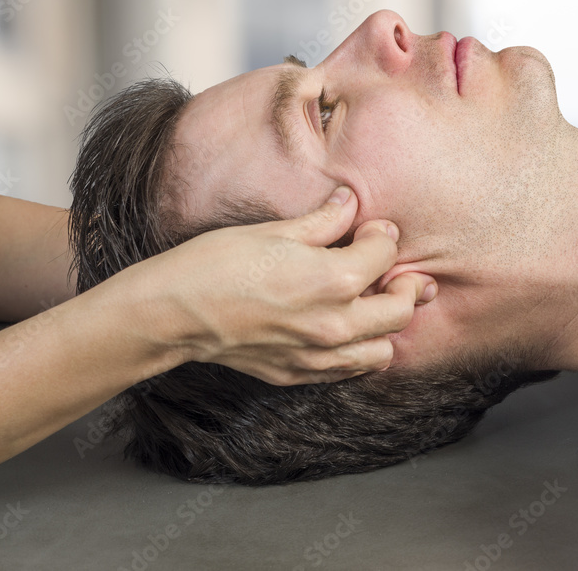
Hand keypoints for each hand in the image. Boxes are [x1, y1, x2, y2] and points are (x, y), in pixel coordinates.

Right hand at [131, 186, 436, 384]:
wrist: (171, 314)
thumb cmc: (215, 265)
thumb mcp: (274, 231)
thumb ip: (323, 221)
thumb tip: (350, 203)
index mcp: (334, 280)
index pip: (384, 254)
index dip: (383, 235)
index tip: (372, 228)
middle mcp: (336, 324)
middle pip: (401, 308)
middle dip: (406, 284)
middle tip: (397, 269)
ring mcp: (318, 356)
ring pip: (384, 350)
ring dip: (388, 326)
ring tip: (375, 303)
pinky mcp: (299, 374)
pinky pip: (350, 370)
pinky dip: (360, 350)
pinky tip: (348, 329)